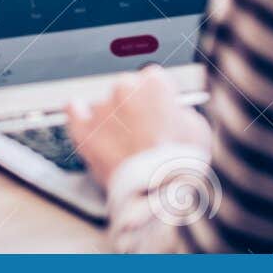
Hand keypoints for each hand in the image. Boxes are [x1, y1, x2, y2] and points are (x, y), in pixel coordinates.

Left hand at [66, 65, 212, 187]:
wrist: (155, 193)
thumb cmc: (178, 164)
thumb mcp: (199, 130)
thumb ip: (181, 111)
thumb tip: (174, 112)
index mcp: (155, 83)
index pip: (154, 79)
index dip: (159, 98)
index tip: (160, 111)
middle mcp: (125, 88)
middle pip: (128, 88)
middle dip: (135, 107)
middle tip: (145, 132)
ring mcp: (102, 108)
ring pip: (105, 104)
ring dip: (113, 119)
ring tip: (125, 145)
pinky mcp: (84, 130)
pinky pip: (73, 110)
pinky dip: (78, 113)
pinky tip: (82, 115)